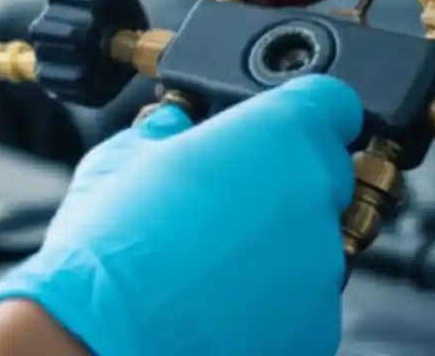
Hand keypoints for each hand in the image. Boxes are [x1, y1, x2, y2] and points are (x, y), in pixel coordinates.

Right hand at [0, 76, 361, 355]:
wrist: (104, 342)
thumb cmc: (111, 250)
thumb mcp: (120, 160)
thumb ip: (162, 132)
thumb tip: (172, 128)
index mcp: (279, 138)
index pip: (330, 102)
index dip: (298, 111)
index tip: (272, 126)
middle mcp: (314, 199)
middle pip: (320, 175)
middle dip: (278, 182)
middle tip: (220, 198)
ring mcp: (320, 269)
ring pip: (311, 242)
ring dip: (273, 244)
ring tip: (207, 258)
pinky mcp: (315, 328)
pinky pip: (302, 299)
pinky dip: (270, 298)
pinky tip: (216, 299)